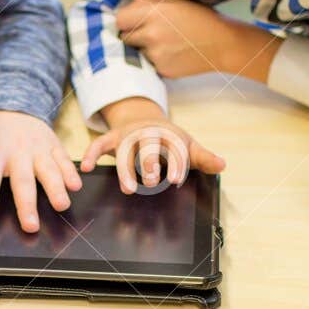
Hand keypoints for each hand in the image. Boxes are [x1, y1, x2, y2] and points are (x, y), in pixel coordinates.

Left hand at [0, 111, 81, 230]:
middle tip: (30, 226)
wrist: (12, 104)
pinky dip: (71, 172)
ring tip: (61, 206)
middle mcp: (16, 151)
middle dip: (27, 204)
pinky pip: (64, 159)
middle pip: (22, 180)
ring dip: (56, 188)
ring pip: (48, 170)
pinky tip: (75, 186)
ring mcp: (37, 147)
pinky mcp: (53, 145)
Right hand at [83, 98, 224, 192]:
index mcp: (169, 134)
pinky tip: (85, 166)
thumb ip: (203, 158)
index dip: (175, 163)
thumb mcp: (187, 147)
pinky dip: (91, 153)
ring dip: (124, 168)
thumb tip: (222, 165)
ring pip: (124, 149)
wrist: (146, 121)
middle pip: (147, 144)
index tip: (175, 180)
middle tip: (151, 180)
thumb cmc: (169, 141)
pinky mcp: (112, 138)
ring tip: (128, 188)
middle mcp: (147, 132)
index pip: (173, 148)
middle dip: (148, 161)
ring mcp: (128, 135)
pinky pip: (99, 144)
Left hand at [116, 0, 275, 82]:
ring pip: (136, 53)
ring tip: (164, 43)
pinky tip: (171, 54)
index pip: (119, 20)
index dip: (125, 21)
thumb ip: (147, 4)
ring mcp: (156, 54)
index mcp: (153, 11)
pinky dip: (155, 60)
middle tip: (148, 33)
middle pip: (124, 38)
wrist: (222, 43)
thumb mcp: (173, 2)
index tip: (131, 22)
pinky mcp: (162, 69)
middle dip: (133, 35)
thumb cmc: (199, 18)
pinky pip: (149, 65)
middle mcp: (151, 33)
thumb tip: (125, 9)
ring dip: (143, 49)